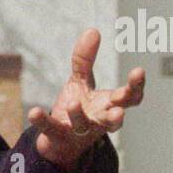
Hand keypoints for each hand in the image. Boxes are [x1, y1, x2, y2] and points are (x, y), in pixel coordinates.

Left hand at [29, 28, 144, 172]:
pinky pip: (51, 129)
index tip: (139, 72)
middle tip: (119, 110)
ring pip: (83, 125)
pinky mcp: (58, 136)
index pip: (129, 98)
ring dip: (79, 115)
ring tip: (73, 103)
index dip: (136, 86)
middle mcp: (98, 120)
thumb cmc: (80, 108)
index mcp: (109, 104)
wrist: (62, 143)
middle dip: (117, 114)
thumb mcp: (81, 81)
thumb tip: (93, 30)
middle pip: (113, 119)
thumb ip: (86, 59)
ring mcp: (79, 130)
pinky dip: (42, 121)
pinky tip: (34, 112)